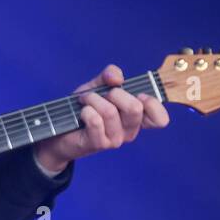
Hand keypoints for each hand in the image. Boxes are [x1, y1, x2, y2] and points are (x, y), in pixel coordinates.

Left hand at [34, 64, 169, 172]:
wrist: (60, 129)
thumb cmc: (84, 107)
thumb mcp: (98, 87)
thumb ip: (109, 76)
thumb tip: (116, 78)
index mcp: (137, 117)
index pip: (160, 119)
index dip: (152, 103)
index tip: (137, 94)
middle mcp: (130, 130)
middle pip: (135, 108)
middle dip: (115, 93)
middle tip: (102, 94)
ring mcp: (115, 139)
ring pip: (111, 112)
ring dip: (93, 99)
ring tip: (85, 100)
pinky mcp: (99, 143)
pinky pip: (96, 121)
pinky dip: (86, 110)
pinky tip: (81, 111)